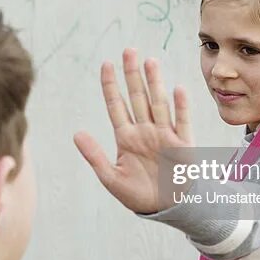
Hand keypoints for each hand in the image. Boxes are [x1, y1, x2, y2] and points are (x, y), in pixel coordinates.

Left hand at [73, 48, 192, 213]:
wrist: (167, 209)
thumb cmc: (139, 195)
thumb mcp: (111, 177)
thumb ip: (94, 155)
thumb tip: (76, 133)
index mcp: (127, 137)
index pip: (116, 106)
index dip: (111, 86)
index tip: (106, 64)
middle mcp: (146, 131)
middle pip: (138, 97)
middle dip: (133, 75)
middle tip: (129, 51)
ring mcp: (165, 136)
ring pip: (158, 103)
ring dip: (154, 83)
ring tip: (149, 62)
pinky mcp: (183, 146)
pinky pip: (182, 123)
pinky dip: (180, 107)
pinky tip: (177, 89)